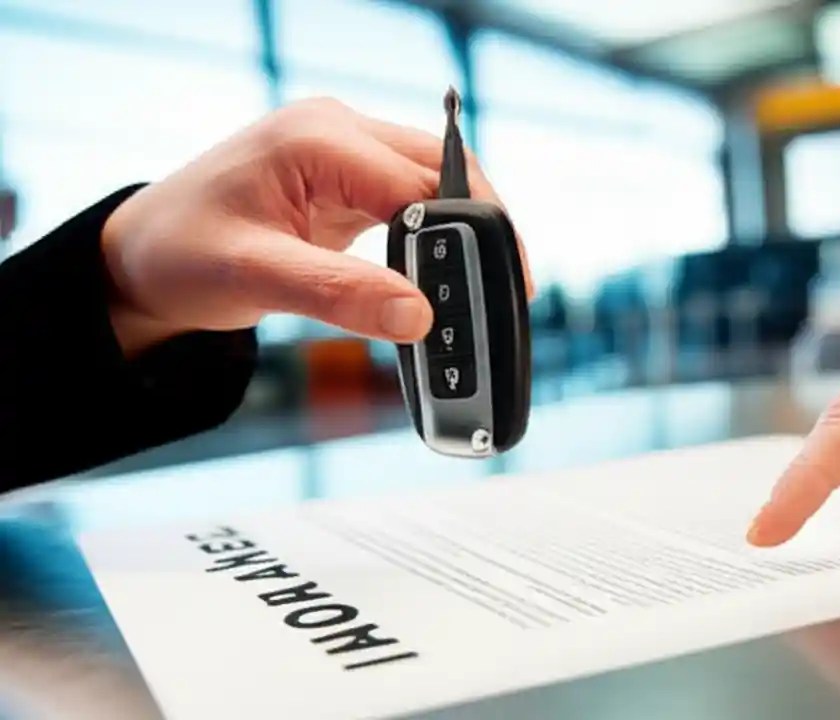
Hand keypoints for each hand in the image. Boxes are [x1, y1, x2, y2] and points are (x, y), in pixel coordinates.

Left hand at [100, 97, 530, 358]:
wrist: (142, 255)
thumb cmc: (181, 256)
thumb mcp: (254, 278)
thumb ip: (338, 294)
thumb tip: (417, 318)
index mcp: (319, 139)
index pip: (423, 183)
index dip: (466, 236)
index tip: (492, 289)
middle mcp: (340, 132)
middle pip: (446, 172)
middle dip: (482, 229)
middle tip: (509, 289)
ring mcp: (347, 152)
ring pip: (439, 182)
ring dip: (466, 230)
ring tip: (488, 286)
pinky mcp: (350, 180)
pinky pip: (415, 198)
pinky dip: (440, 234)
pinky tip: (451, 273)